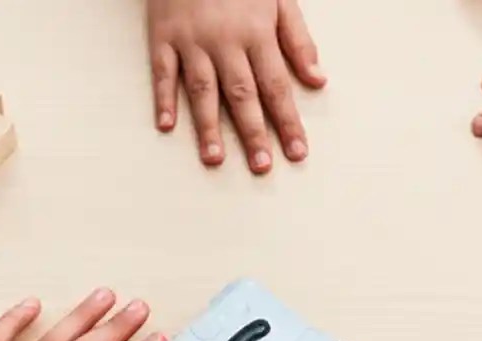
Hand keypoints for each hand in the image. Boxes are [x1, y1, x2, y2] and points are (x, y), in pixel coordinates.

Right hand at [147, 0, 326, 173]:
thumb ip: (299, 39)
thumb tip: (318, 79)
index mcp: (257, 32)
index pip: (277, 86)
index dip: (289, 121)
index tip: (297, 152)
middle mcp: (225, 40)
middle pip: (242, 94)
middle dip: (254, 132)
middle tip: (262, 166)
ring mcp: (191, 40)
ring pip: (202, 89)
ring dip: (208, 126)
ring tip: (215, 159)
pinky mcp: (163, 36)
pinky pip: (163, 72)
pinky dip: (163, 99)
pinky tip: (166, 125)